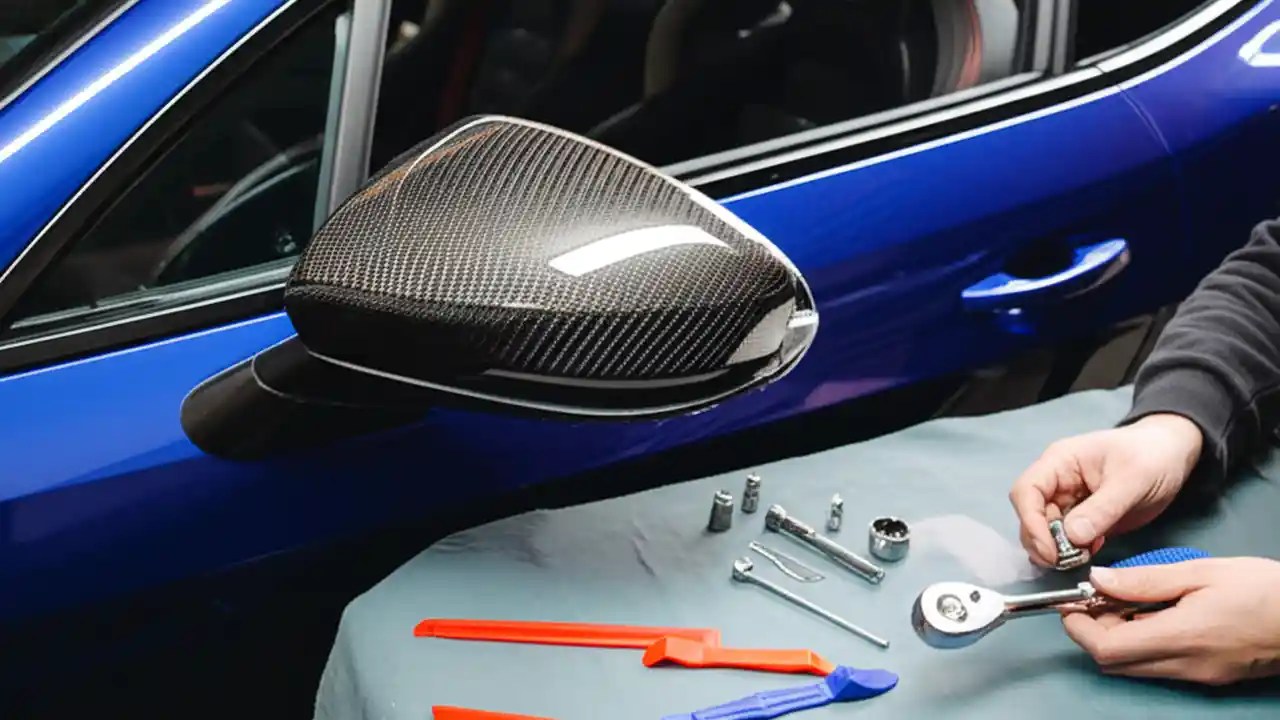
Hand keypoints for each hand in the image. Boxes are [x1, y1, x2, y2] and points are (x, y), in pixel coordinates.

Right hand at [1009, 413, 1202, 566]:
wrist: (1173, 454)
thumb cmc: (1152, 456)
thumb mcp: (1132, 480)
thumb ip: (1102, 509)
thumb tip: (1072, 538)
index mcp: (1059, 463)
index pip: (1026, 491)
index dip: (1031, 522)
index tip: (1050, 551)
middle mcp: (1057, 482)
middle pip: (1030, 514)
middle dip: (1041, 540)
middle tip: (1063, 563)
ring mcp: (1068, 500)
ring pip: (1045, 529)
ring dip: (1055, 549)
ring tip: (1078, 561)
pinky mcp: (1083, 517)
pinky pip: (1066, 537)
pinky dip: (1071, 551)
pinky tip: (1089, 555)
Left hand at [1064, 559, 1279, 684]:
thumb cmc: (1262, 588)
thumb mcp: (1199, 572)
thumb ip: (1144, 580)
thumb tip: (1098, 580)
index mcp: (1180, 637)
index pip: (1106, 648)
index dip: (1079, 628)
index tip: (1072, 603)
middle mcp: (1185, 666)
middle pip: (1114, 662)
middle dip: (1094, 632)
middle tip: (1100, 598)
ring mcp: (1198, 676)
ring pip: (1135, 667)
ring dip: (1118, 639)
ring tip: (1129, 601)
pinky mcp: (1210, 677)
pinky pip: (1160, 666)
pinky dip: (1143, 644)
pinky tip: (1156, 615)